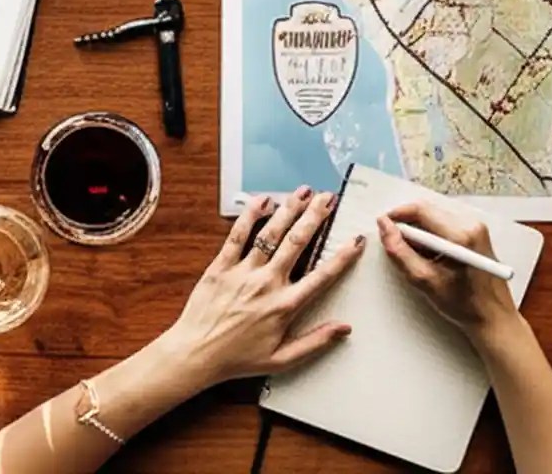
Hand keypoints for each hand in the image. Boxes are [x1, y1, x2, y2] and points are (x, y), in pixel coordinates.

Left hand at [159, 186, 364, 387]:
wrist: (196, 353)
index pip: (322, 276)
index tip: (355, 240)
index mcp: (285, 307)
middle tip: (328, 199)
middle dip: (316, 217)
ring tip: (303, 192)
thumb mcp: (282, 359)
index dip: (343, 256)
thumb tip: (343, 329)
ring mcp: (243, 272)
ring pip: (271, 233)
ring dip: (289, 209)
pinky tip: (262, 200)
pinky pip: (237, 236)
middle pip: (297, 242)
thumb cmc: (237, 358)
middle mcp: (266, 284)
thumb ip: (316, 342)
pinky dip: (250, 216)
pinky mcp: (221, 267)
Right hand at [377, 202, 519, 341]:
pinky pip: (445, 224)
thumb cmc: (464, 304)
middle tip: (397, 246)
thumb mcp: (424, 280)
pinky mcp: (476, 233)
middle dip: (407, 225)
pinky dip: (431, 237)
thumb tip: (384, 227)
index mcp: (461, 235)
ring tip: (417, 257)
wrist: (493, 317)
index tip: (383, 227)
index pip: (420, 210)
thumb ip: (399, 251)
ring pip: (434, 217)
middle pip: (428, 210)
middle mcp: (472, 225)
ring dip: (419, 232)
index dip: (397, 216)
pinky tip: (431, 257)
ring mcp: (476, 228)